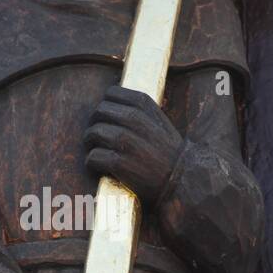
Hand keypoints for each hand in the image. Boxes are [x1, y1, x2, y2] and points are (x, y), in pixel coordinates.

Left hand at [84, 85, 183, 205]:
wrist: (181, 180)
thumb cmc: (168, 152)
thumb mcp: (159, 121)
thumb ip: (140, 109)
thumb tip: (111, 99)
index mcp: (144, 105)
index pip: (111, 93)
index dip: (106, 105)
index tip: (108, 118)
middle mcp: (134, 120)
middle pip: (99, 112)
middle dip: (95, 123)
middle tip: (98, 136)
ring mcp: (125, 141)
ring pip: (93, 132)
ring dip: (90, 143)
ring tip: (96, 150)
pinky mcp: (118, 162)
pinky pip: (92, 156)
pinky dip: (92, 162)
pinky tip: (99, 166)